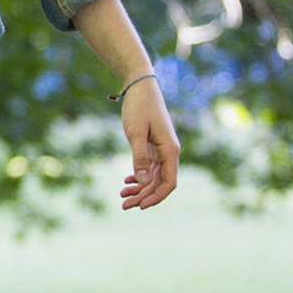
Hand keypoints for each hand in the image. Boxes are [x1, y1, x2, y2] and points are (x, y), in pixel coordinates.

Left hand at [117, 79, 179, 209]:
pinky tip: (127, 182)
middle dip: (143, 196)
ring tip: (122, 197)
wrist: (139, 86)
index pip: (169, 182)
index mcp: (170, 150)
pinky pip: (149, 167)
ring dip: (139, 188)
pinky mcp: (153, 146)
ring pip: (153, 177)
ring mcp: (161, 150)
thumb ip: (139, 157)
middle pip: (159, 183)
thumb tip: (142, 182)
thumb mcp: (136, 132)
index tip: (141, 206)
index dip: (157, 197)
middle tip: (123, 205)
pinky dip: (139, 176)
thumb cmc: (139, 107)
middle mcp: (169, 152)